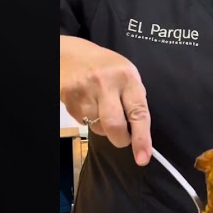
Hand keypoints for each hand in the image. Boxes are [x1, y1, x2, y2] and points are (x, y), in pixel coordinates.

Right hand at [59, 37, 151, 164]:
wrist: (72, 54)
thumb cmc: (107, 68)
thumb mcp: (128, 75)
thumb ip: (135, 100)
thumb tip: (139, 133)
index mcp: (127, 78)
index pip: (138, 113)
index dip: (142, 139)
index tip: (143, 157)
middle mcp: (106, 84)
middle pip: (114, 126)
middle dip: (121, 139)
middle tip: (123, 138)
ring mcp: (85, 91)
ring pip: (98, 128)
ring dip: (103, 127)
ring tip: (102, 108)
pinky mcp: (69, 98)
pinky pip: (83, 122)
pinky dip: (89, 120)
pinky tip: (89, 104)